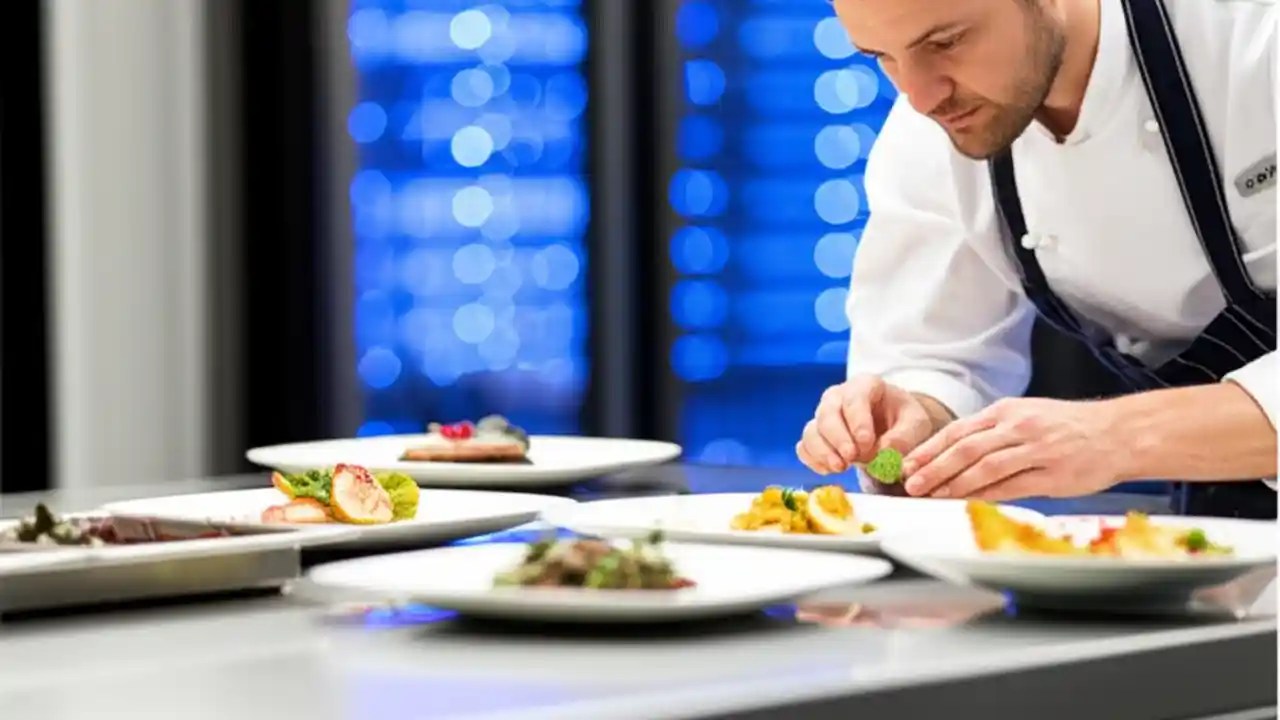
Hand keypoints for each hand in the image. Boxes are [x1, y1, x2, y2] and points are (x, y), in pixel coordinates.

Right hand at [796, 375, 934, 474]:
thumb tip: (883, 451)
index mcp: (865, 385)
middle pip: (827, 412)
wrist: (892, 427)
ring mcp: (824, 415)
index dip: (857, 420)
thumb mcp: (916, 424)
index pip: (855, 397)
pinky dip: (813, 459)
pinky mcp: (817, 435)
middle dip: (838, 437)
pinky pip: (805, 446)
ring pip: (812, 430)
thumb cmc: (904, 420)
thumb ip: (903, 437)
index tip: (866, 443)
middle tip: (851, 458)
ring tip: (841, 467)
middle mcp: (839, 396)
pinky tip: (829, 470)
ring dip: (823, 451)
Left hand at [901, 397, 1123, 499]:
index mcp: (1006, 411)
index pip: (958, 430)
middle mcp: (1017, 427)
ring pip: (984, 468)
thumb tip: (953, 455)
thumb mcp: (1025, 415)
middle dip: (933, 468)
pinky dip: (986, 495)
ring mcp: (1035, 450)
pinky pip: (1011, 486)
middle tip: (910, 483)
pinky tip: (967, 503)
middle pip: (965, 448)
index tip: (908, 463)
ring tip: (932, 496)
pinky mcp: (1052, 475)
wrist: (1117, 432)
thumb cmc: (1067, 426)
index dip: (929, 449)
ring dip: (954, 484)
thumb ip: (991, 433)